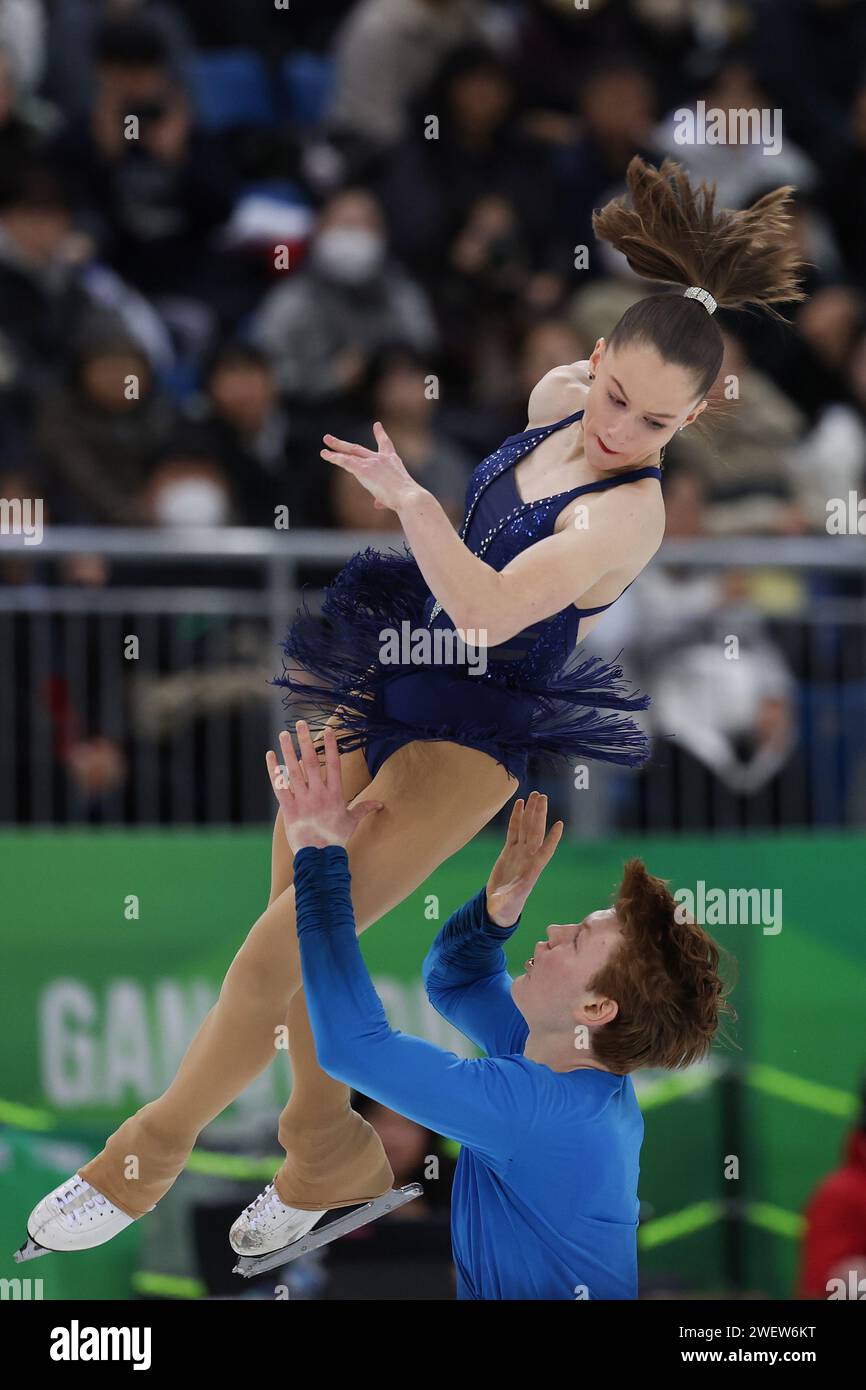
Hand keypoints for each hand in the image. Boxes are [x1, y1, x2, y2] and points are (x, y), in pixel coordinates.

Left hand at [266, 721, 382, 851]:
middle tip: (300, 724)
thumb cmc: (337, 839)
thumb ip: (364, 808)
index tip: (326, 730)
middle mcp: (318, 794)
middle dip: (305, 741)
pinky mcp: (289, 809)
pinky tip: (269, 757)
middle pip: (310, 762)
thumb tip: (380, 804)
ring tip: (282, 734)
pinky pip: (279, 786)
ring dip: (287, 751)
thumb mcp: (352, 821)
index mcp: (335, 794)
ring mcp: (303, 800)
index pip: (332, 764)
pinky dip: (274, 771)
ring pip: (293, 771)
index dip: (329, 746)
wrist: (320, 857)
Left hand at [321, 421, 421, 512]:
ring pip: (350, 452)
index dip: (380, 434)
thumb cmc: (406, 499)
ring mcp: (371, 462)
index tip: (377, 425)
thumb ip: (382, 498)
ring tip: (326, 440)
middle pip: (358, 448)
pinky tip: (325, 454)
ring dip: (336, 447)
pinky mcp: (363, 469)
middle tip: (334, 438)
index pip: (386, 445)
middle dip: (345, 444)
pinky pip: (345, 461)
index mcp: (392, 461)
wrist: (408, 496)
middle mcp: (381, 458)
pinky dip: (334, 457)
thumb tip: (377, 504)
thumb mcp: (394, 495)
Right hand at [485, 792, 562, 927]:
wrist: (499, 905)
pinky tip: (520, 803)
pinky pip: (514, 830)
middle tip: (543, 797)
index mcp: (531, 870)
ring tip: (535, 795)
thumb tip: (497, 901)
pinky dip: (517, 817)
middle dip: (539, 815)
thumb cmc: (503, 907)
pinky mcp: (509, 851)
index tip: (560, 825)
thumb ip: (502, 900)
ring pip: (526, 828)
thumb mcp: (502, 905)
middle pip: (535, 832)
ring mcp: (519, 853)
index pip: (545, 851)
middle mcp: (528, 858)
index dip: (552, 839)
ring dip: (531, 812)